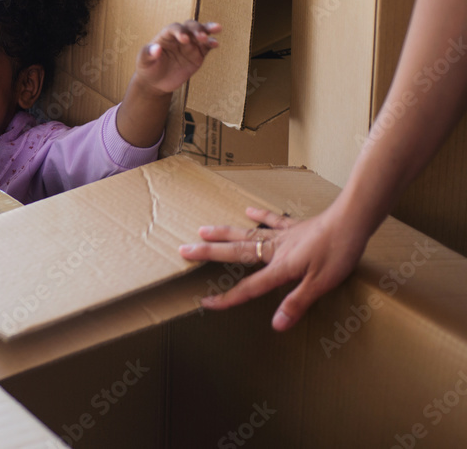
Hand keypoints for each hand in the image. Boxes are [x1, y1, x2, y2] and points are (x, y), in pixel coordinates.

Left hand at [134, 20, 219, 95]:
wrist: (156, 83)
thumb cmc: (148, 68)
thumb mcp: (143, 62)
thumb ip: (148, 54)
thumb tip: (156, 48)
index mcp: (166, 36)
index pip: (174, 28)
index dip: (179, 31)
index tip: (183, 39)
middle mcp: (180, 37)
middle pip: (190, 26)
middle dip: (197, 29)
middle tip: (201, 36)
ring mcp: (190, 45)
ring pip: (202, 33)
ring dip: (208, 31)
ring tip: (217, 29)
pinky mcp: (198, 55)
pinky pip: (207, 47)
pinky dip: (212, 43)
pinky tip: (215, 44)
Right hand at [178, 206, 371, 330]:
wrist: (352, 221)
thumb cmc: (339, 254)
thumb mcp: (320, 285)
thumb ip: (296, 303)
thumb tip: (275, 325)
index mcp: (280, 267)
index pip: (249, 288)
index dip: (227, 298)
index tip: (205, 303)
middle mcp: (275, 249)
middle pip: (236, 252)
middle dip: (208, 253)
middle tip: (183, 250)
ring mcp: (283, 235)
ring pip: (246, 233)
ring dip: (222, 233)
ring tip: (201, 230)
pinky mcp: (295, 226)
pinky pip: (273, 220)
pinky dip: (259, 216)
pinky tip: (247, 210)